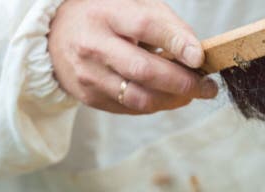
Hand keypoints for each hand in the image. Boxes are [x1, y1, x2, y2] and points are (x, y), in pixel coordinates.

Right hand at [48, 0, 217, 113]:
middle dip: (183, 82)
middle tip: (207, 86)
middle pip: (144, 70)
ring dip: (174, 100)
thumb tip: (197, 55)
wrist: (57, 33)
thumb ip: (167, 26)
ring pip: (140, 98)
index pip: (146, 26)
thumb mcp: (133, 6)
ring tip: (193, 93)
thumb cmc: (107, 17)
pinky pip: (132, 108)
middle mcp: (93, 45)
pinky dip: (157, 104)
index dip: (176, 42)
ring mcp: (89, 75)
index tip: (200, 57)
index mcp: (105, 14)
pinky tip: (169, 96)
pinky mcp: (91, 97)